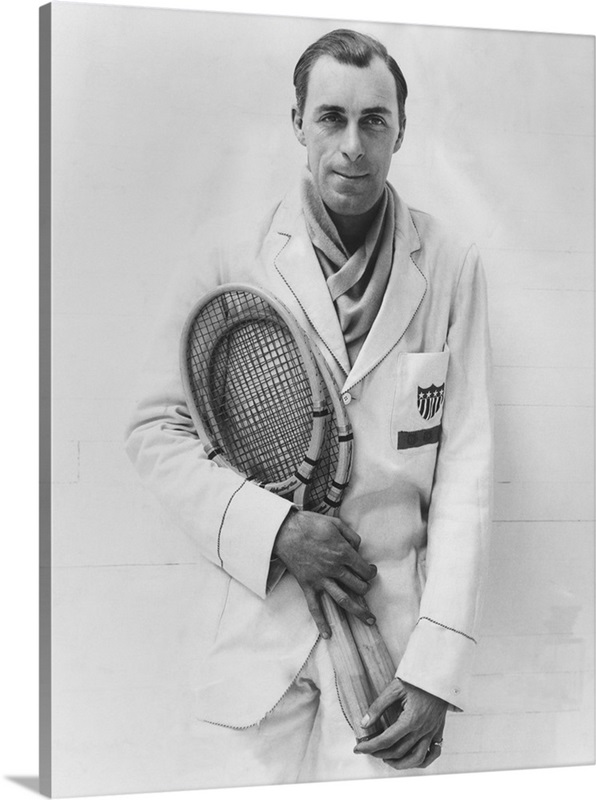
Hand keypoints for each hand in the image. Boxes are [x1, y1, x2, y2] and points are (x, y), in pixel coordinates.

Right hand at [273, 508, 377, 636]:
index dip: (371, 571)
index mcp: (342, 553)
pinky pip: (315, 607)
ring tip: (369, 620)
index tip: (370, 571)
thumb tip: (358, 548)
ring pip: (343, 599)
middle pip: (358, 585)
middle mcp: (334, 569)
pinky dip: (321, 622)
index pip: (364, 569)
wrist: (284, 531)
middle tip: (366, 587)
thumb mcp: (335, 523)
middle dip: (366, 588)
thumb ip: (351, 536)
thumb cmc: (310, 524)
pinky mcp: (308, 585)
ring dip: (358, 611)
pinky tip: (328, 635)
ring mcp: (320, 579)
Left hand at [354, 678, 446, 769]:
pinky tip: (410, 759)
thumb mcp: (394, 688)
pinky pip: (433, 754)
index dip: (370, 747)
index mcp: (410, 719)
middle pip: (399, 751)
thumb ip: (378, 706)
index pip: (387, 740)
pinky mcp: (438, 731)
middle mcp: (422, 729)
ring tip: (386, 759)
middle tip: (368, 750)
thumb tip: (364, 723)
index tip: (358, 748)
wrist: (439, 675)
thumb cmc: (417, 680)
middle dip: (380, 754)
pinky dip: (422, 761)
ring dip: (400, 763)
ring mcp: (432, 732)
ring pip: (416, 758)